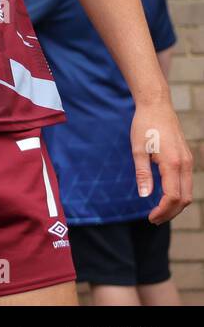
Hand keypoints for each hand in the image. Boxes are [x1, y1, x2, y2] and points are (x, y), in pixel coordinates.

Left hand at [131, 99, 193, 223]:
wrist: (157, 106)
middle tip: (153, 219)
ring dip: (175, 205)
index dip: (162, 210)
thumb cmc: (144, 126)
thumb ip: (142, 174)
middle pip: (184, 199)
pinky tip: (164, 197)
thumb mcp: (138, 150)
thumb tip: (145, 196)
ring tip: (158, 212)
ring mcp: (188, 161)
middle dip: (170, 212)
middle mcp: (185, 164)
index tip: (150, 218)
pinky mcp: (187, 159)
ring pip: (188, 192)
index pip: (173, 196)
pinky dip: (178, 194)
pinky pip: (186, 183)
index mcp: (173, 163)